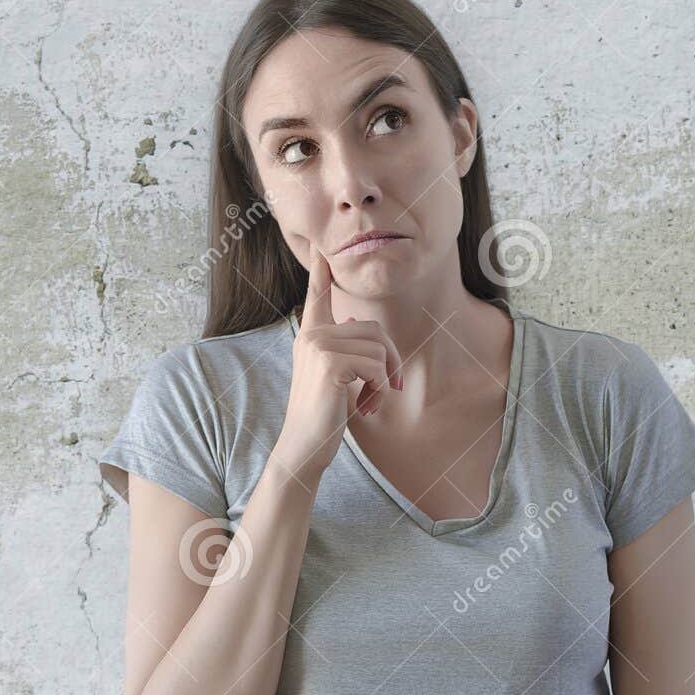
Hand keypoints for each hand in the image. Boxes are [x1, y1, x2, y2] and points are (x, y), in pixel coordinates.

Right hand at [269, 242, 403, 482]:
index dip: (321, 271)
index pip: (317, 294)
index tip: (322, 249)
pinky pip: (376, 366)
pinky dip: (381, 389)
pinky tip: (367, 407)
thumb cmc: (322, 414)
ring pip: (378, 348)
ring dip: (385, 380)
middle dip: (390, 361)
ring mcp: (319, 347)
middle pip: (373, 329)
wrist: (304, 445)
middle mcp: (312, 335)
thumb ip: (343, 347)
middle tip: (389, 389)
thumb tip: (358, 323)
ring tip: (373, 402)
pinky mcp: (330, 364)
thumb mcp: (333, 375)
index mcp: (310, 335)